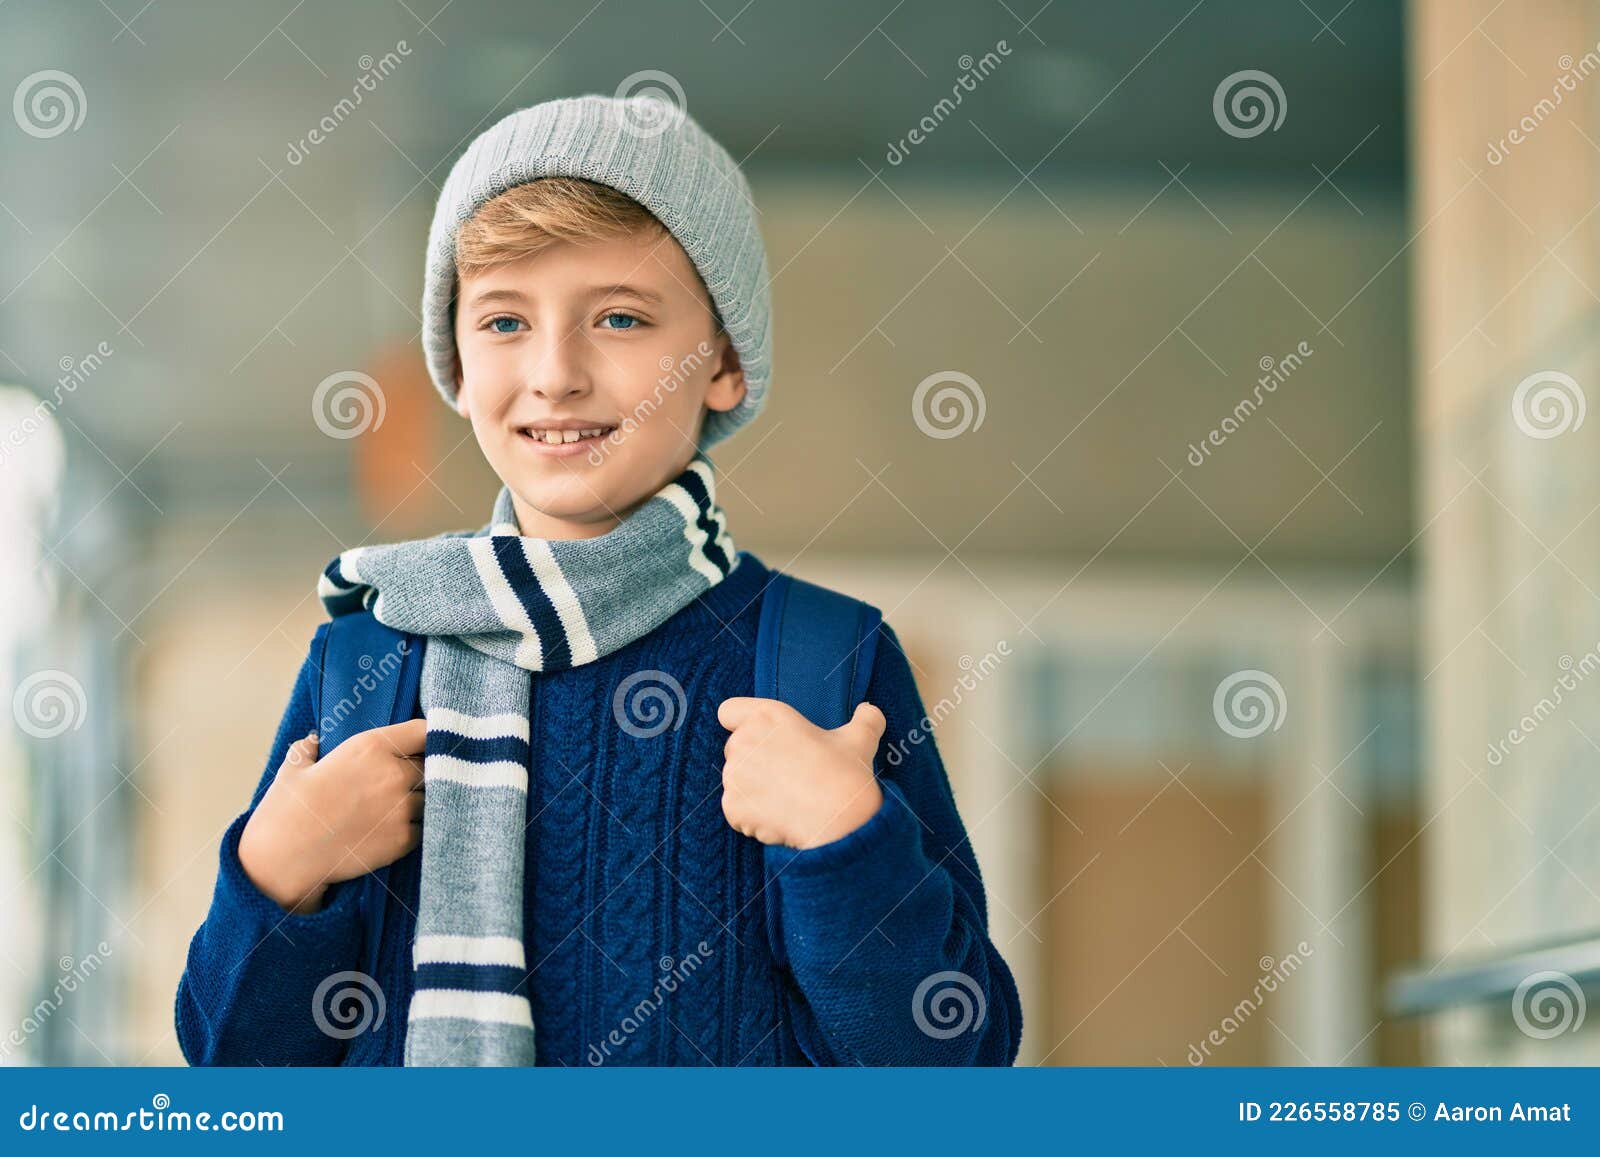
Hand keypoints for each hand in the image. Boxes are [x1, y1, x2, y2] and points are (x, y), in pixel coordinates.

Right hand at [238, 719, 425, 913]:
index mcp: (370, 747)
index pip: (423, 731)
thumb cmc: (286, 810)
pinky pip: (424, 828)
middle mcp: (393, 773)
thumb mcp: (294, 768)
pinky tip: (393, 832)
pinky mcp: (403, 839)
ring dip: (419, 803)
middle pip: (431, 767)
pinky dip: (414, 829)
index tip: (423, 747)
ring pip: (430, 798)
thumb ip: (309, 748)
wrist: (283, 859)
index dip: (426, 739)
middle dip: (421, 774)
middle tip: (402, 786)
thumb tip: (313, 740)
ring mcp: (402, 808)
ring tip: (395, 811)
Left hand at [716, 697, 886, 849]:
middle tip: (787, 777)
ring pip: (736, 783)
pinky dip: (751, 819)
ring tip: (787, 801)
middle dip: (754, 763)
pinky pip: (736, 812)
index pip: (728, 711)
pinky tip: (779, 819)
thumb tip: (870, 711)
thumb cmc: (846, 775)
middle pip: (735, 750)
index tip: (761, 740)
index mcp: (768, 716)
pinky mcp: (732, 806)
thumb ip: (865, 720)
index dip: (740, 724)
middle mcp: (744, 740)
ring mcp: (735, 775)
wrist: (840, 821)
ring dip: (753, 793)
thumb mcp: (861, 739)